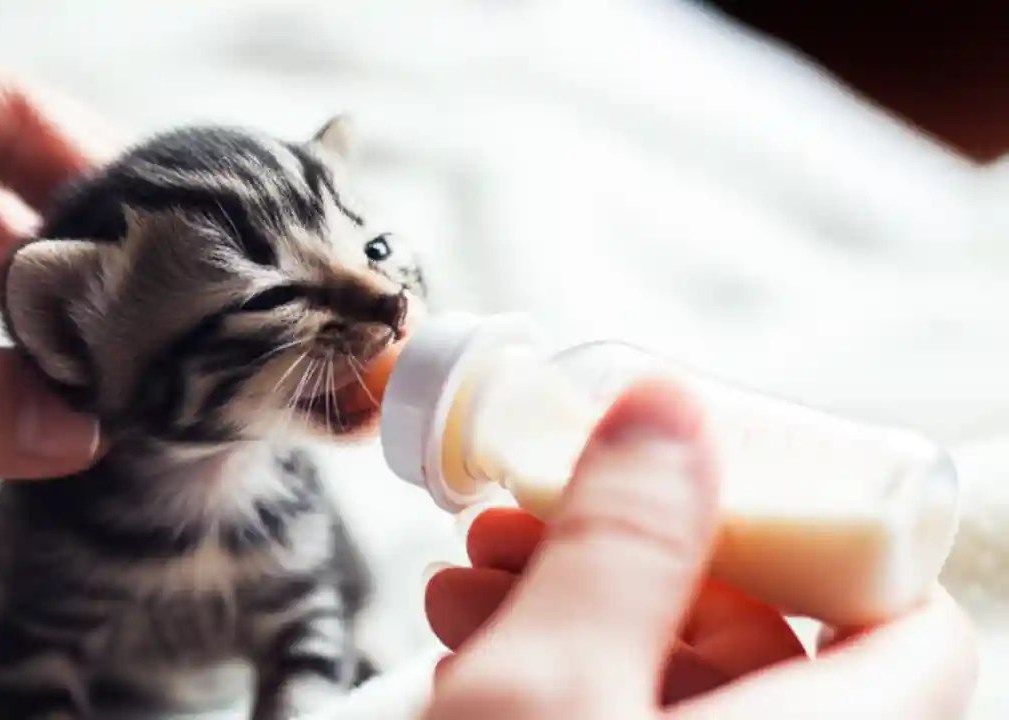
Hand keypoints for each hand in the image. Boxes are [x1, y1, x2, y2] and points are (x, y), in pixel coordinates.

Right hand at [422, 382, 976, 718]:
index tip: (728, 477)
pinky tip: (466, 632)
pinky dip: (550, 662)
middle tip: (538, 505)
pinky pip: (617, 709)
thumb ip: (619, 544)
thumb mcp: (545, 690)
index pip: (918, 630)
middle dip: (632, 546)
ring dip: (568, 595)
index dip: (833, 534)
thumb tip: (668, 413)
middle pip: (761, 633)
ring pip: (669, 671)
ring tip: (472, 564)